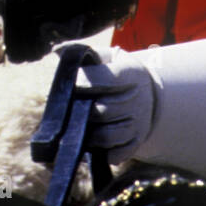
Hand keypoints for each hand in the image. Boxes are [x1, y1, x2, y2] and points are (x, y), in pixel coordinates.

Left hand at [55, 42, 155, 163]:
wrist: (149, 95)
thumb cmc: (119, 72)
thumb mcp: (108, 56)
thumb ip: (84, 52)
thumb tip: (56, 50)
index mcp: (132, 73)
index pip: (108, 79)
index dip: (87, 81)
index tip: (73, 82)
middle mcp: (139, 100)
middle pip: (103, 111)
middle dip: (82, 111)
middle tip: (68, 109)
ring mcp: (139, 124)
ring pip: (107, 136)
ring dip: (87, 135)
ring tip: (76, 128)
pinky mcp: (135, 142)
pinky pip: (116, 154)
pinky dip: (102, 153)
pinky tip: (91, 145)